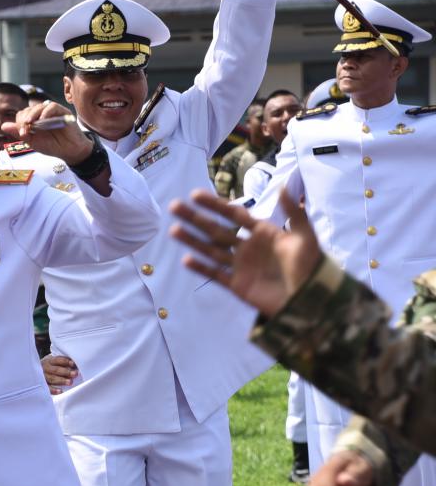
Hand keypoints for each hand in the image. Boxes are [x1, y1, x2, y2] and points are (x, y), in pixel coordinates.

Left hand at [1, 101, 92, 165]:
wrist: (69, 151)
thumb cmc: (52, 146)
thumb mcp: (33, 141)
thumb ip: (19, 133)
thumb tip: (3, 126)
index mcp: (34, 121)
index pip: (22, 115)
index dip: (19, 123)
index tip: (23, 134)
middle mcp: (42, 114)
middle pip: (28, 110)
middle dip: (24, 120)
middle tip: (25, 131)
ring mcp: (52, 112)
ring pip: (39, 106)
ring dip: (32, 114)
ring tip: (30, 123)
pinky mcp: (62, 112)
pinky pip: (52, 106)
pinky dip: (46, 112)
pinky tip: (42, 120)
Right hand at [42, 354, 76, 395]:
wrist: (37, 373)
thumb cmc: (51, 367)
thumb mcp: (54, 362)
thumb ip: (63, 363)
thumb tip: (75, 366)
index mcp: (49, 361)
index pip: (57, 360)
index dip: (65, 361)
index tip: (73, 364)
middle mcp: (45, 368)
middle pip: (55, 370)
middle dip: (66, 372)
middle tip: (75, 374)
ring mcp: (43, 377)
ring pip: (52, 379)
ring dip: (61, 381)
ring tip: (70, 382)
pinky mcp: (43, 385)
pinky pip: (48, 388)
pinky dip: (54, 390)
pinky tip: (60, 391)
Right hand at [168, 188, 321, 316]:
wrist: (311, 299)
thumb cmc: (311, 266)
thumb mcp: (306, 237)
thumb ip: (294, 213)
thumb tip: (282, 186)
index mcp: (261, 232)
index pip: (233, 214)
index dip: (214, 204)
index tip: (195, 195)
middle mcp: (246, 247)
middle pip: (215, 229)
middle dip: (195, 218)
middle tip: (175, 206)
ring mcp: (240, 266)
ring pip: (210, 249)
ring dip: (192, 240)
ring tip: (173, 230)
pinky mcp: (237, 284)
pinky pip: (215, 274)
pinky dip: (201, 268)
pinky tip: (186, 260)